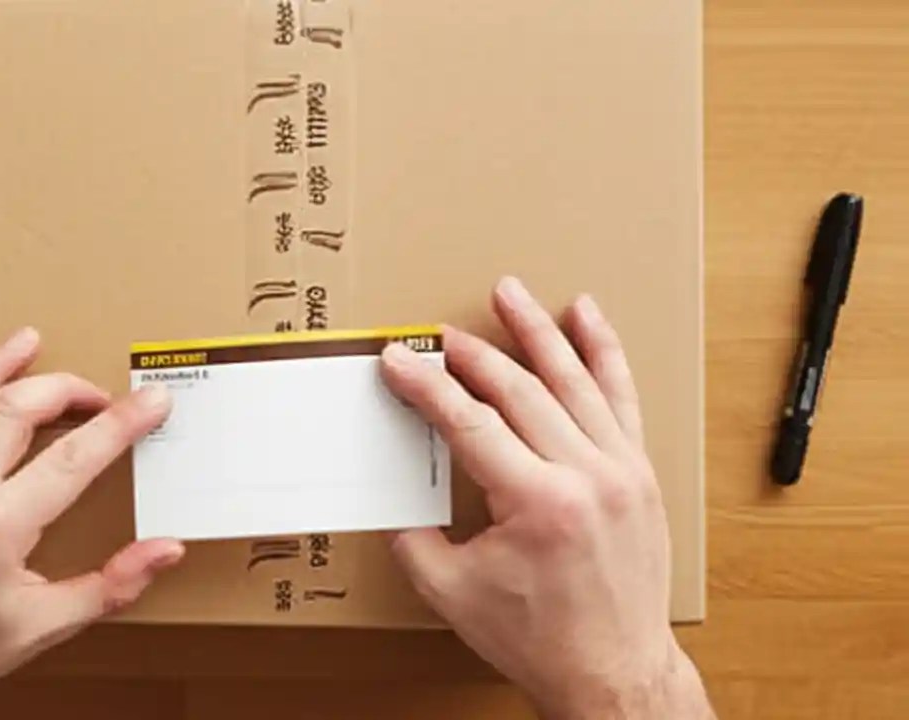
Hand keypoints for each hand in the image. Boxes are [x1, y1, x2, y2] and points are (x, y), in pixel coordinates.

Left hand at [0, 328, 183, 719]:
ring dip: (6, 365)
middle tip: (103, 395)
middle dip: (69, 389)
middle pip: (18, 409)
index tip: (150, 402)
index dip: (120, 423)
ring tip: (33, 342)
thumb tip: (165, 550)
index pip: (73, 457)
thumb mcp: (44, 627)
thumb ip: (113, 584)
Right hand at [380, 278, 711, 718]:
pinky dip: (604, 353)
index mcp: (537, 504)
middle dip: (472, 354)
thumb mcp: (450, 592)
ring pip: (574, 380)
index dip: (427, 386)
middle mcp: (586, 477)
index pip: (470, 422)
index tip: (400, 361)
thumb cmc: (539, 639)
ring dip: (538, 332)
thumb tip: (397, 493)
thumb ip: (413, 537)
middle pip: (519, 390)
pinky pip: (621, 398)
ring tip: (511, 293)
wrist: (613, 670)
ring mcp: (620, 470)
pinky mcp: (639, 472)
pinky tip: (588, 318)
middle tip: (441, 335)